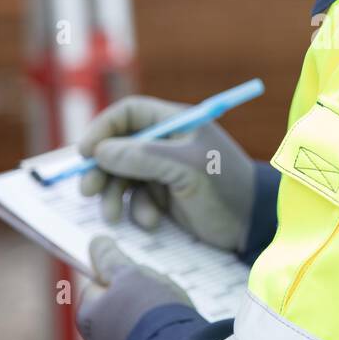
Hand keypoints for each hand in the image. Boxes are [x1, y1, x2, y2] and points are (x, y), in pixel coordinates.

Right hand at [76, 93, 256, 251]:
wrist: (253, 226)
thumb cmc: (226, 188)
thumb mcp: (187, 169)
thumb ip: (144, 157)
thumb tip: (100, 152)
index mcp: (177, 123)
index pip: (129, 113)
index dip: (104, 129)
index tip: (85, 152)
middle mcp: (167, 142)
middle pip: (118, 146)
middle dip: (101, 169)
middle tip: (88, 191)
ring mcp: (165, 170)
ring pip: (123, 176)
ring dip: (114, 195)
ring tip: (112, 215)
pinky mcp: (165, 196)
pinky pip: (137, 198)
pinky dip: (137, 210)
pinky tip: (151, 222)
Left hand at [76, 234, 195, 339]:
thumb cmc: (151, 311)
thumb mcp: (132, 274)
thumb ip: (111, 259)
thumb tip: (96, 242)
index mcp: (87, 318)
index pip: (97, 287)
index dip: (119, 278)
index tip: (138, 277)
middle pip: (114, 314)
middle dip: (134, 305)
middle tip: (159, 297)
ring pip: (130, 337)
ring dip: (146, 328)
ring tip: (172, 320)